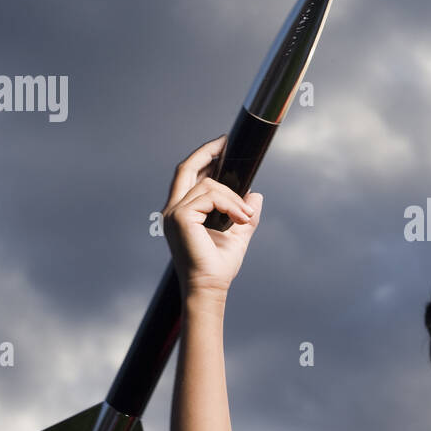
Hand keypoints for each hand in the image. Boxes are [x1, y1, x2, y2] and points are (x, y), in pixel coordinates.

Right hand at [162, 135, 262, 296]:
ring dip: (234, 197)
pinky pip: (210, 196)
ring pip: (209, 184)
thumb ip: (244, 213)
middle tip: (227, 143)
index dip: (204, 157)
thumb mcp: (237, 235)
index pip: (189, 176)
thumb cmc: (218, 266)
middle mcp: (173, 210)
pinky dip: (230, 204)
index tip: (223, 146)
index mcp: (182, 212)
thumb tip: (257, 193)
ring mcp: (174, 213)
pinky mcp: (181, 217)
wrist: (210, 287)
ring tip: (246, 216)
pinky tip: (241, 218)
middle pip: (186, 168)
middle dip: (207, 151)